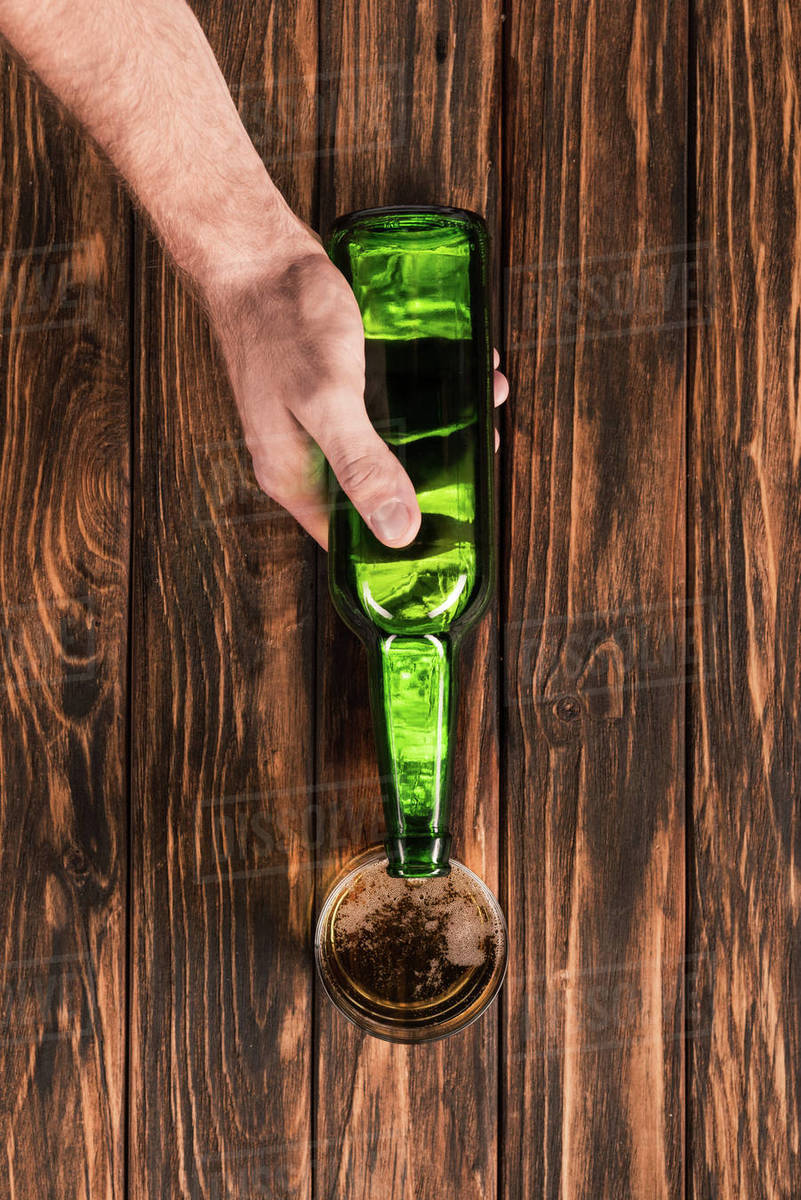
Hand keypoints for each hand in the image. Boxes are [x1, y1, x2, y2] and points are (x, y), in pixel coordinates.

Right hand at [206, 224, 509, 550]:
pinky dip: (422, 397)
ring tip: (483, 409)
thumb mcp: (328, 399)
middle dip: (430, 481)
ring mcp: (317, 419)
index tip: (453, 536)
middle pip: (374, 492)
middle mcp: (304, 455)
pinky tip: (458, 374)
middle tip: (483, 461)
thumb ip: (363, 465)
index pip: (349, 539)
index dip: (398, 545)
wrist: (255, 249)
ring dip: (436, 434)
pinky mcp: (334, 384)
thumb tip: (399, 532)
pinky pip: (384, 406)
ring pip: (386, 445)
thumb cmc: (282, 319)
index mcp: (293, 476)